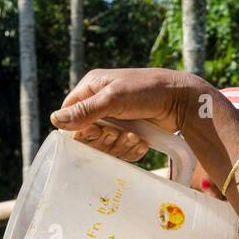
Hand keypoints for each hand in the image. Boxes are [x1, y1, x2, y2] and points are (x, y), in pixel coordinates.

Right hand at [49, 67, 222, 161]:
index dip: (78, 129)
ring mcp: (116, 119)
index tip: (94, 132)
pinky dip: (130, 150)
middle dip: (103, 139)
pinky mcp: (129, 132)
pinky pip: (120, 150)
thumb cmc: (148, 91)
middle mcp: (101, 103)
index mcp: (91, 87)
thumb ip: (86, 111)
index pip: (69, 114)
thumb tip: (55, 121)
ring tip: (134, 138)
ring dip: (118, 146)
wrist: (182, 100)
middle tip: (118, 134)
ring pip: (103, 145)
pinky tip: (142, 143)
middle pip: (86, 134)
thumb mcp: (114, 98)